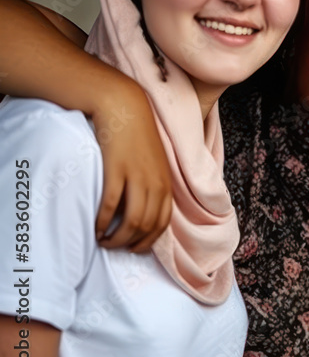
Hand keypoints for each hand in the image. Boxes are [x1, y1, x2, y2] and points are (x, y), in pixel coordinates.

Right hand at [92, 82, 171, 251]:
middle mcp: (155, 183)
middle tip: (114, 247)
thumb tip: (144, 210)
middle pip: (146, 227)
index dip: (148, 241)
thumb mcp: (154, 163)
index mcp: (166, 184)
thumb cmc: (137, 137)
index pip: (162, 224)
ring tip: (103, 241)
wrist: (124, 108)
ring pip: (130, 221)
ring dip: (116, 238)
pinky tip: (95, 227)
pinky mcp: (117, 170)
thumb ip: (153, 186)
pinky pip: (111, 205)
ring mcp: (137, 177)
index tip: (134, 249)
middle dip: (129, 244)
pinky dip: (103, 222)